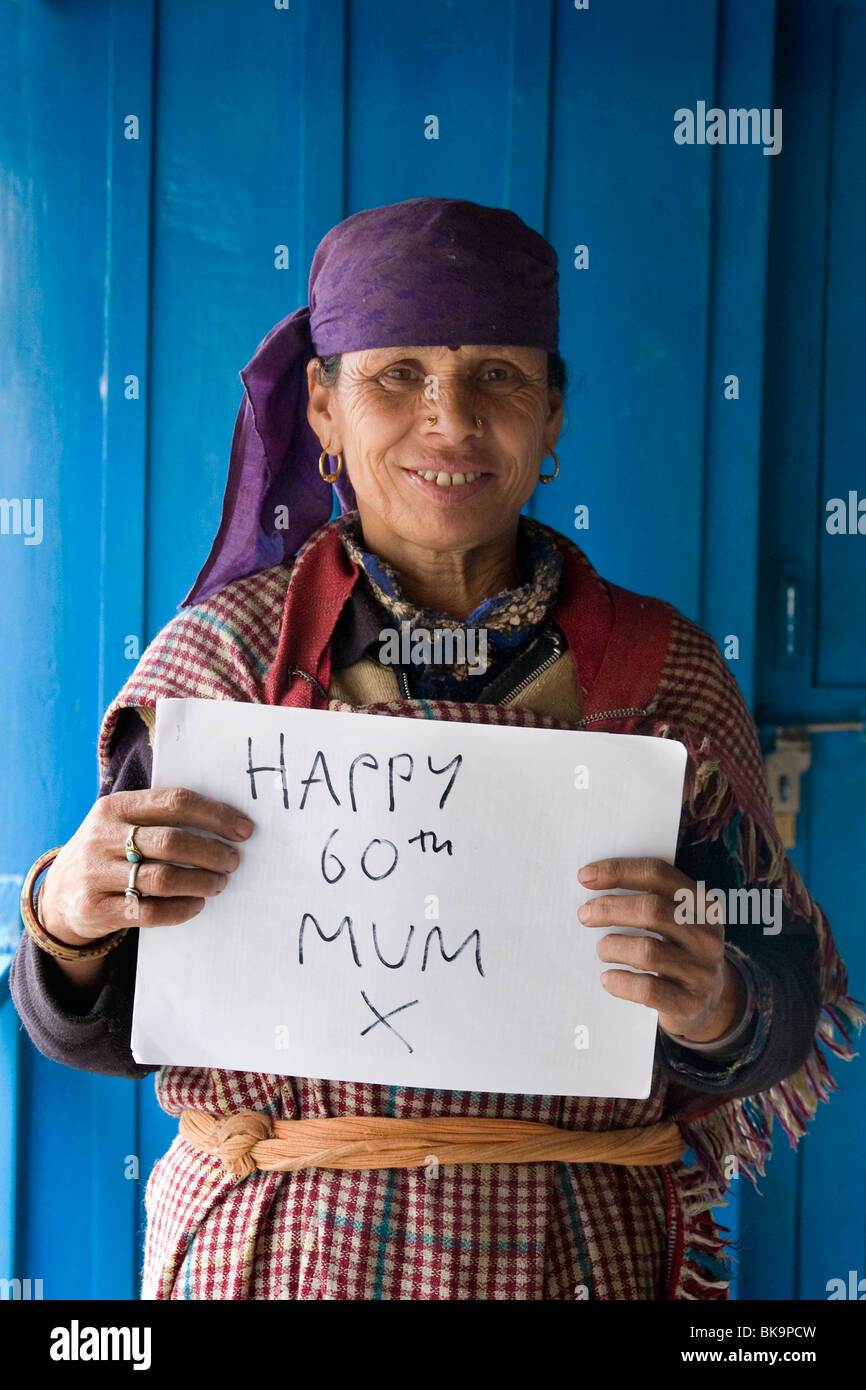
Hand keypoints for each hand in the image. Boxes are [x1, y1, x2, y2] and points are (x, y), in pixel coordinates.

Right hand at [39, 788, 254, 947]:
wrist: (57, 896)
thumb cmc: (108, 852)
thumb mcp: (121, 824)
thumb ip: (160, 818)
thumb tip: (226, 822)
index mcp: (114, 807)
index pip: (174, 801)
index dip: (215, 814)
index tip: (243, 829)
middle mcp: (101, 837)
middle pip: (172, 841)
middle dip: (211, 852)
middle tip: (233, 861)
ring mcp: (95, 874)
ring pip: (163, 878)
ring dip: (201, 881)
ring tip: (219, 883)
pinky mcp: (96, 909)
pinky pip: (149, 912)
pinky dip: (180, 910)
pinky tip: (196, 905)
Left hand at [577, 857, 745, 1042]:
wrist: (711, 1003)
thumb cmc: (679, 951)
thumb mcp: (677, 922)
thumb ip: (648, 901)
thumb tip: (594, 883)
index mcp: (702, 905)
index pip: (659, 875)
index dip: (619, 872)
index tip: (585, 876)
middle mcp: (707, 935)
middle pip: (652, 910)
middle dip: (610, 909)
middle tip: (585, 915)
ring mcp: (701, 971)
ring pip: (647, 951)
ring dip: (612, 947)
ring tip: (602, 950)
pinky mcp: (689, 1003)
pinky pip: (646, 989)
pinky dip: (619, 981)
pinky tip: (609, 978)